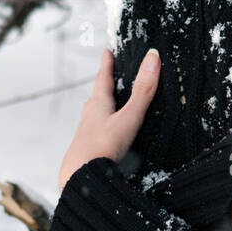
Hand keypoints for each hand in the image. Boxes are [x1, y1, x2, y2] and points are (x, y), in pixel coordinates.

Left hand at [57, 47, 159, 194]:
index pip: (103, 77)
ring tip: (110, 104)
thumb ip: (142, 91)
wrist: (79, 178)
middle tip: (109, 75)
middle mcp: (90, 116)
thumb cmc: (101, 147)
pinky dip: (104, 126)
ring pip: (95, 114)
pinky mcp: (88, 148)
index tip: (107, 52)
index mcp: (98, 104)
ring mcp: (87, 133)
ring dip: (104, 106)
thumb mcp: (128, 117)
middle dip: (105, 84)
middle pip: (98, 95)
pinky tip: (109, 135)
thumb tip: (152, 58)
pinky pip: (97, 131)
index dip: (107, 64)